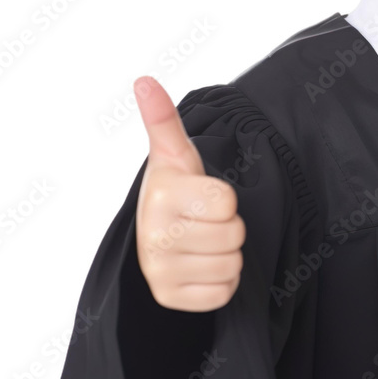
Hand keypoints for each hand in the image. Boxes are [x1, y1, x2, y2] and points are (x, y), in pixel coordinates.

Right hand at [133, 76, 244, 310]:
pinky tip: (200, 266)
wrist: (151, 238)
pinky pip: (222, 293)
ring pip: (231, 265)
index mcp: (161, 197)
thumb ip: (163, 119)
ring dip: (226, 254)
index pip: (228, 201)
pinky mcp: (171, 298)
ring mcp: (160, 272)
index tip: (204, 197)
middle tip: (204, 221)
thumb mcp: (173, 155)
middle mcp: (155, 237)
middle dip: (228, 227)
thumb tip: (144, 80)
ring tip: (203, 242)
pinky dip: (220, 282)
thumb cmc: (173, 192)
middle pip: (233, 234)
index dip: (225, 199)